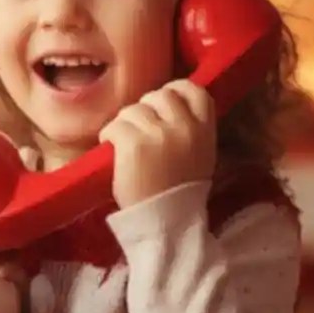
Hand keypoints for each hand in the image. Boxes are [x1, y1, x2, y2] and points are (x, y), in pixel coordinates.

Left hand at [98, 80, 215, 208]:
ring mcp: (158, 133)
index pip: (195, 90)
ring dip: (125, 124)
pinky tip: (112, 149)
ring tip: (125, 145)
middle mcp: (184, 127)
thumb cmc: (179, 193)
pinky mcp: (133, 143)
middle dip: (145, 108)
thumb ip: (189, 130)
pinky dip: (109, 135)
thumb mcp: (199, 157)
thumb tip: (168, 107)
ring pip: (133, 109)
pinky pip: (114, 125)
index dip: (176, 90)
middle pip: (159, 95)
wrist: (166, 222)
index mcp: (205, 131)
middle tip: (138, 129)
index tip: (162, 102)